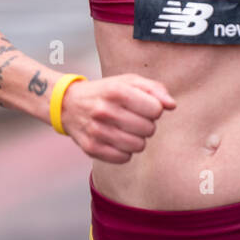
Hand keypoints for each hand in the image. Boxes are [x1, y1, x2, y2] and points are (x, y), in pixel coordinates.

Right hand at [60, 72, 176, 161]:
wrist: (68, 104)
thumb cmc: (106, 92)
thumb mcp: (128, 81)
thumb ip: (155, 89)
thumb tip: (172, 105)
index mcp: (116, 91)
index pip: (156, 109)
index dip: (154, 109)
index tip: (144, 106)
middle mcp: (105, 111)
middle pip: (149, 129)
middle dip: (146, 124)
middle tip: (134, 119)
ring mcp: (96, 131)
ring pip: (138, 146)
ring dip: (137, 139)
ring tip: (126, 129)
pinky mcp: (91, 148)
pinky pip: (124, 158)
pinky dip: (124, 151)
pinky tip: (116, 140)